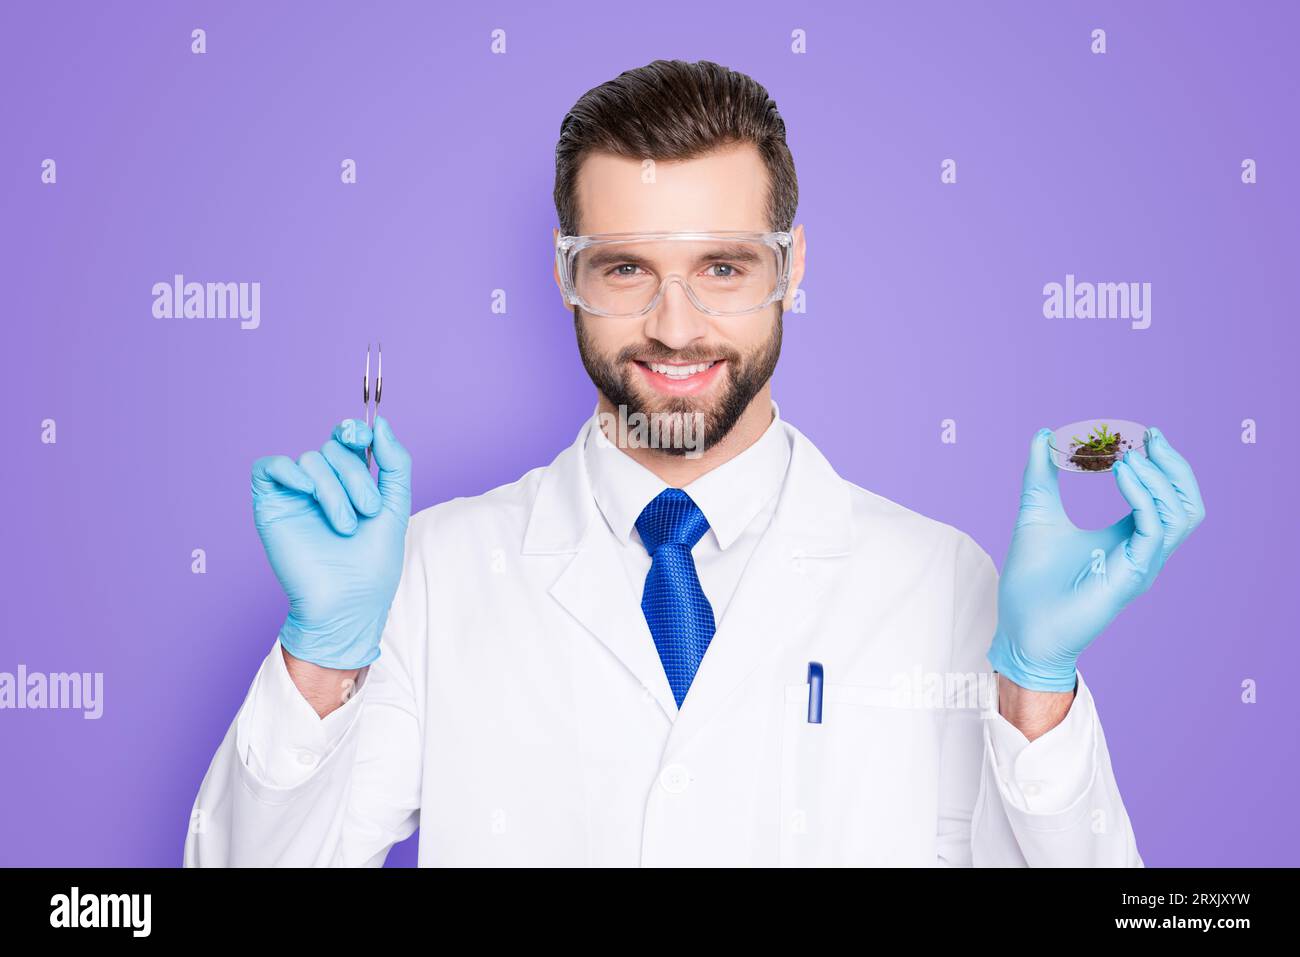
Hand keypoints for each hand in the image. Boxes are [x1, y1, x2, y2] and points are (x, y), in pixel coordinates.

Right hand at [251, 415, 411, 669]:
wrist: (349, 604)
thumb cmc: (373, 565)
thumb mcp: (396, 506)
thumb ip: (395, 463)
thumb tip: (381, 424)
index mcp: (348, 483)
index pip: (345, 439)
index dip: (352, 431)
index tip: (364, 438)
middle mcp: (321, 485)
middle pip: (332, 449)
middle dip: (355, 476)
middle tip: (368, 511)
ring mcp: (295, 495)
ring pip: (310, 459)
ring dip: (333, 490)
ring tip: (345, 526)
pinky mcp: (271, 506)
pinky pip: (269, 467)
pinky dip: (290, 471)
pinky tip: (308, 492)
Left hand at [987, 426, 1204, 691]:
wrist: (1019, 630)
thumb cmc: (1030, 581)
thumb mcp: (1036, 512)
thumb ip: (1042, 474)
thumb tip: (1043, 435)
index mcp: (1127, 537)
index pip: (1166, 497)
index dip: (1162, 464)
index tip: (1141, 435)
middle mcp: (1142, 551)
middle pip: (1187, 503)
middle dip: (1175, 467)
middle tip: (1150, 437)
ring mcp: (1141, 564)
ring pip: (1180, 515)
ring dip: (1159, 479)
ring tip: (1127, 457)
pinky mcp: (1132, 576)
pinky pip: (1153, 530)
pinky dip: (1141, 497)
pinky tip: (1119, 473)